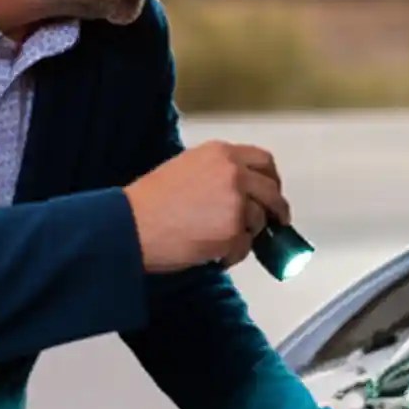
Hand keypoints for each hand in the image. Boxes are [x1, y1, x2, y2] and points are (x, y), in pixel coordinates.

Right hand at [123, 140, 290, 272]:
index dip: (272, 180)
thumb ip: (218, 174)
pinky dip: (234, 255)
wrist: (131, 225)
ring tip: (222, 244)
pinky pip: (245, 246)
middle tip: (275, 223)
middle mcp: (234, 172)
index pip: (264, 161)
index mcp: (221, 153)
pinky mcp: (234, 229)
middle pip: (271, 190)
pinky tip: (215, 256)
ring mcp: (236, 201)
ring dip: (247, 235)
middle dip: (276, 209)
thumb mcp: (186, 169)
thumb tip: (242, 193)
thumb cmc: (150, 202)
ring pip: (259, 220)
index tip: (273, 193)